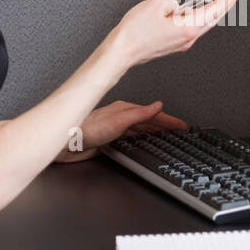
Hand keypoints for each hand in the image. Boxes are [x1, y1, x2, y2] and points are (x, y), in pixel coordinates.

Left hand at [53, 100, 187, 160]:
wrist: (68, 143)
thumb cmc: (87, 129)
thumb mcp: (119, 121)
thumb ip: (140, 114)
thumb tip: (157, 106)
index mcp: (125, 109)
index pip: (153, 114)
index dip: (169, 120)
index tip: (181, 124)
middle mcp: (121, 118)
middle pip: (149, 122)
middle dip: (165, 125)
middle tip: (179, 130)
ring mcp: (117, 129)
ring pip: (142, 130)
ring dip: (156, 132)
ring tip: (168, 135)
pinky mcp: (111, 141)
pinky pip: (134, 139)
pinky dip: (144, 140)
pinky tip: (145, 143)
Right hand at [111, 0, 242, 68]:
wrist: (122, 50)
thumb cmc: (135, 32)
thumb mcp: (156, 3)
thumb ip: (173, 2)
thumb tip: (176, 7)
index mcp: (188, 28)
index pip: (213, 11)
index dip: (226, 1)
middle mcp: (188, 39)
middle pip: (211, 20)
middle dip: (221, 7)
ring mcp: (181, 44)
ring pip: (200, 25)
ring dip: (206, 13)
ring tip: (208, 2)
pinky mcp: (173, 46)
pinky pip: (188, 30)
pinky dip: (193, 20)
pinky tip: (188, 14)